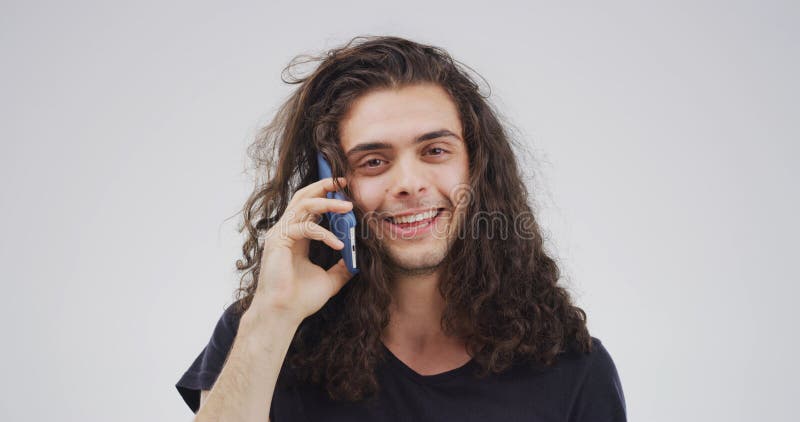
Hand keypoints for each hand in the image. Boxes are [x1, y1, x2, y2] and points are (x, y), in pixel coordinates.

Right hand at [250, 177, 355, 322]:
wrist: (284, 314)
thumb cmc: (301, 299)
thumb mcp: (330, 279)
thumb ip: (342, 267)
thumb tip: (358, 259)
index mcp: (296, 236)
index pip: (310, 206)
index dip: (325, 195)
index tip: (345, 192)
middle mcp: (287, 231)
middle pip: (303, 197)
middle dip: (324, 186)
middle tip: (344, 183)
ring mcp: (280, 234)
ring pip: (304, 205)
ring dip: (328, 203)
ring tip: (348, 206)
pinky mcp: (279, 241)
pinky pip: (305, 227)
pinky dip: (324, 233)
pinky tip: (338, 244)